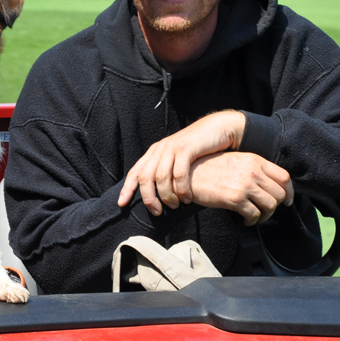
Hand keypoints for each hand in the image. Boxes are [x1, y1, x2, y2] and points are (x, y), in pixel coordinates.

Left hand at [117, 111, 246, 214]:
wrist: (217, 128)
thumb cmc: (198, 149)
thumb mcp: (177, 158)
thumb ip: (166, 171)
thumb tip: (157, 194)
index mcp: (154, 152)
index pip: (135, 172)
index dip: (127, 189)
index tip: (122, 204)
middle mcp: (160, 149)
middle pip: (145, 177)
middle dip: (148, 198)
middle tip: (156, 212)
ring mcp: (172, 148)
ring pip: (161, 177)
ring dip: (167, 196)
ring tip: (175, 206)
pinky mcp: (186, 149)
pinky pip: (179, 174)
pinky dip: (181, 189)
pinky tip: (187, 198)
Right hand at [181, 152, 293, 225]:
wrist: (188, 174)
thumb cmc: (208, 168)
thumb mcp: (235, 161)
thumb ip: (252, 169)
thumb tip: (266, 184)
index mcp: (255, 160)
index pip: (284, 177)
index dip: (289, 192)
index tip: (287, 200)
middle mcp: (253, 171)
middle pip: (280, 194)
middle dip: (275, 206)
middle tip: (265, 211)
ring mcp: (245, 185)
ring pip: (270, 206)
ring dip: (265, 216)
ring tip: (255, 217)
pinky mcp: (235, 199)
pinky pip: (254, 215)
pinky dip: (252, 221)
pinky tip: (244, 221)